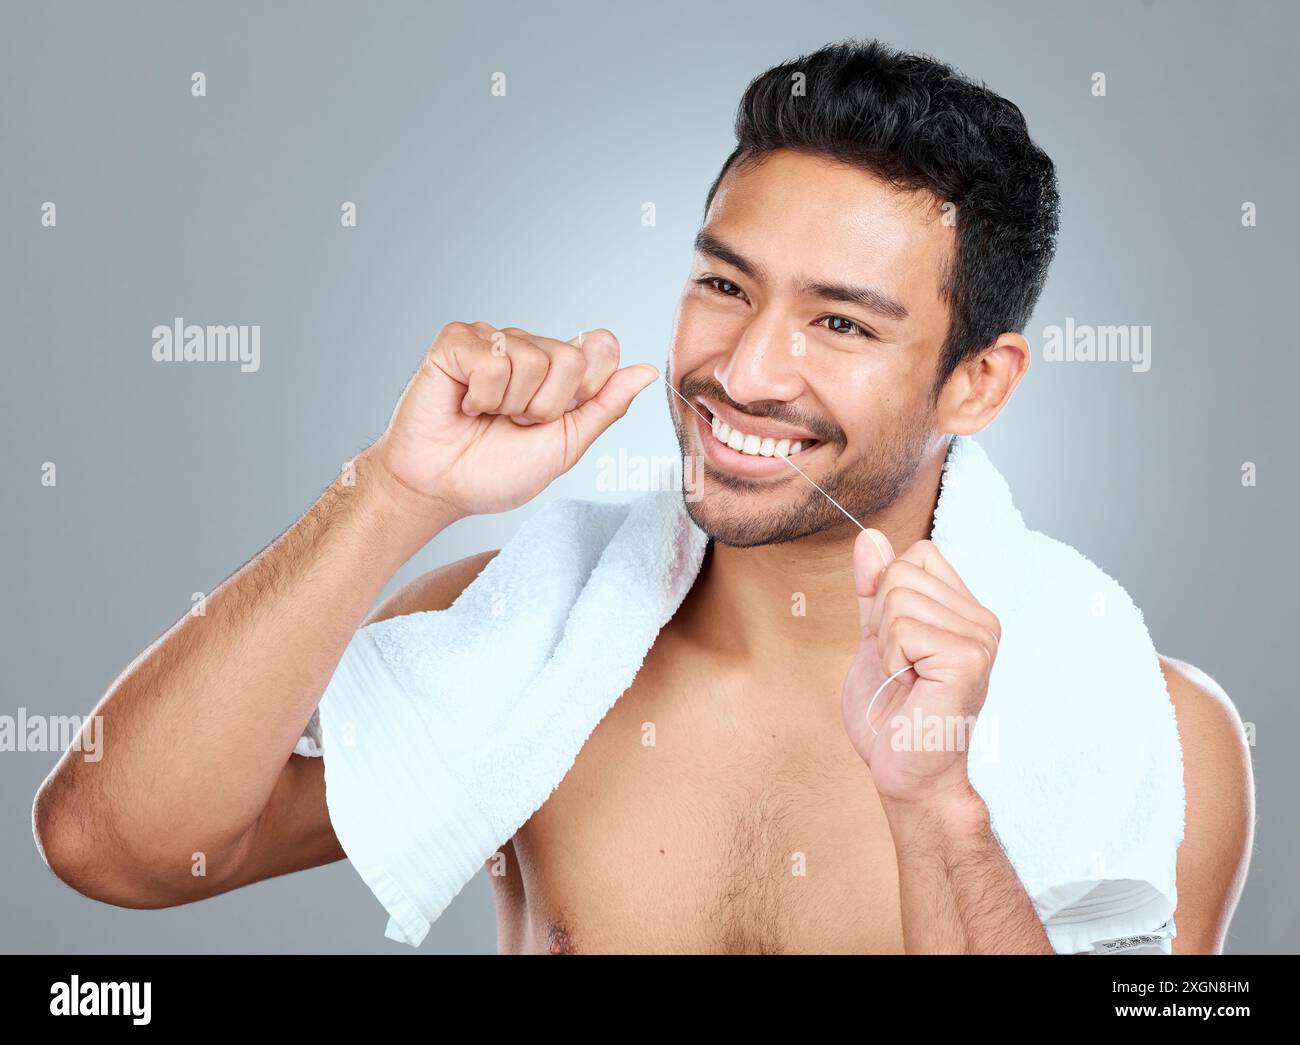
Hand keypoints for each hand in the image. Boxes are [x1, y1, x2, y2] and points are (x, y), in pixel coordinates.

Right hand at [368, 322, 657, 518]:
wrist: (441, 488)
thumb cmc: (495, 471)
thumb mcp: (566, 445)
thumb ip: (605, 406)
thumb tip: (646, 371)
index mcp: (558, 368)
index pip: (600, 350)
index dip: (581, 393)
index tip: (550, 420)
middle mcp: (528, 347)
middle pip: (569, 359)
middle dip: (544, 407)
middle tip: (513, 423)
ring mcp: (492, 339)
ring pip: (531, 359)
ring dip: (509, 405)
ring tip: (486, 416)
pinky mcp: (456, 341)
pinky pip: (492, 361)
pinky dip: (480, 396)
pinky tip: (464, 405)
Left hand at [841, 529, 1000, 806]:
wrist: (904, 772)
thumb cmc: (892, 715)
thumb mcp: (874, 639)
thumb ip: (873, 589)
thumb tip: (870, 536)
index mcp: (964, 611)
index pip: (917, 553)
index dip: (887, 593)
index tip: (896, 644)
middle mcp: (981, 619)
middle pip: (902, 570)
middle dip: (881, 620)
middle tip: (899, 667)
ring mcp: (980, 636)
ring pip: (898, 597)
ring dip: (885, 643)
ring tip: (906, 678)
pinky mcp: (969, 657)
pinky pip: (903, 628)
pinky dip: (892, 659)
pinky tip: (911, 686)